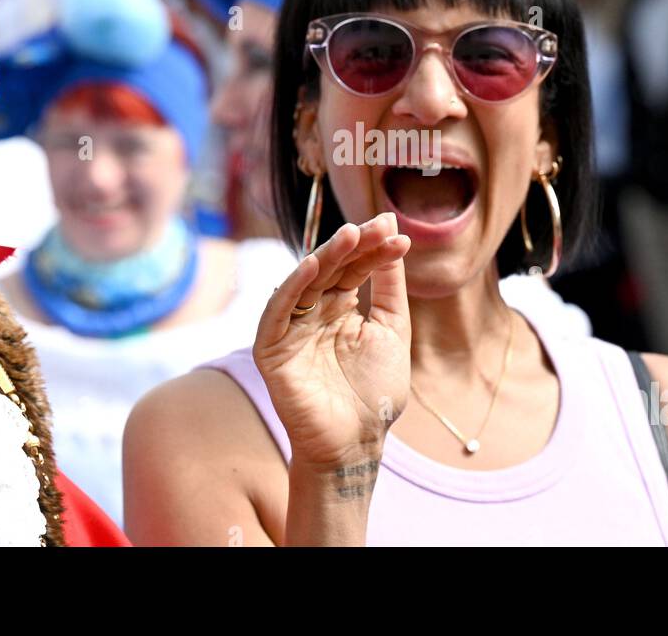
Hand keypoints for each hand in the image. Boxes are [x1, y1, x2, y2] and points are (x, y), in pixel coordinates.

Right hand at [253, 212, 410, 468]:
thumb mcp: (390, 331)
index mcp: (339, 308)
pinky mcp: (271, 349)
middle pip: (329, 268)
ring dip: (325, 256)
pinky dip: (291, 287)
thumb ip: (389, 289)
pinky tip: (311, 266)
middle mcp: (312, 312)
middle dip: (352, 245)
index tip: (395, 230)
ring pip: (303, 281)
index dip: (372, 248)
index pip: (353, 268)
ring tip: (351, 235)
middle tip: (376, 226)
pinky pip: (277, 312)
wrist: (357, 442)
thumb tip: (395, 242)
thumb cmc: (374, 392)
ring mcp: (291, 328)